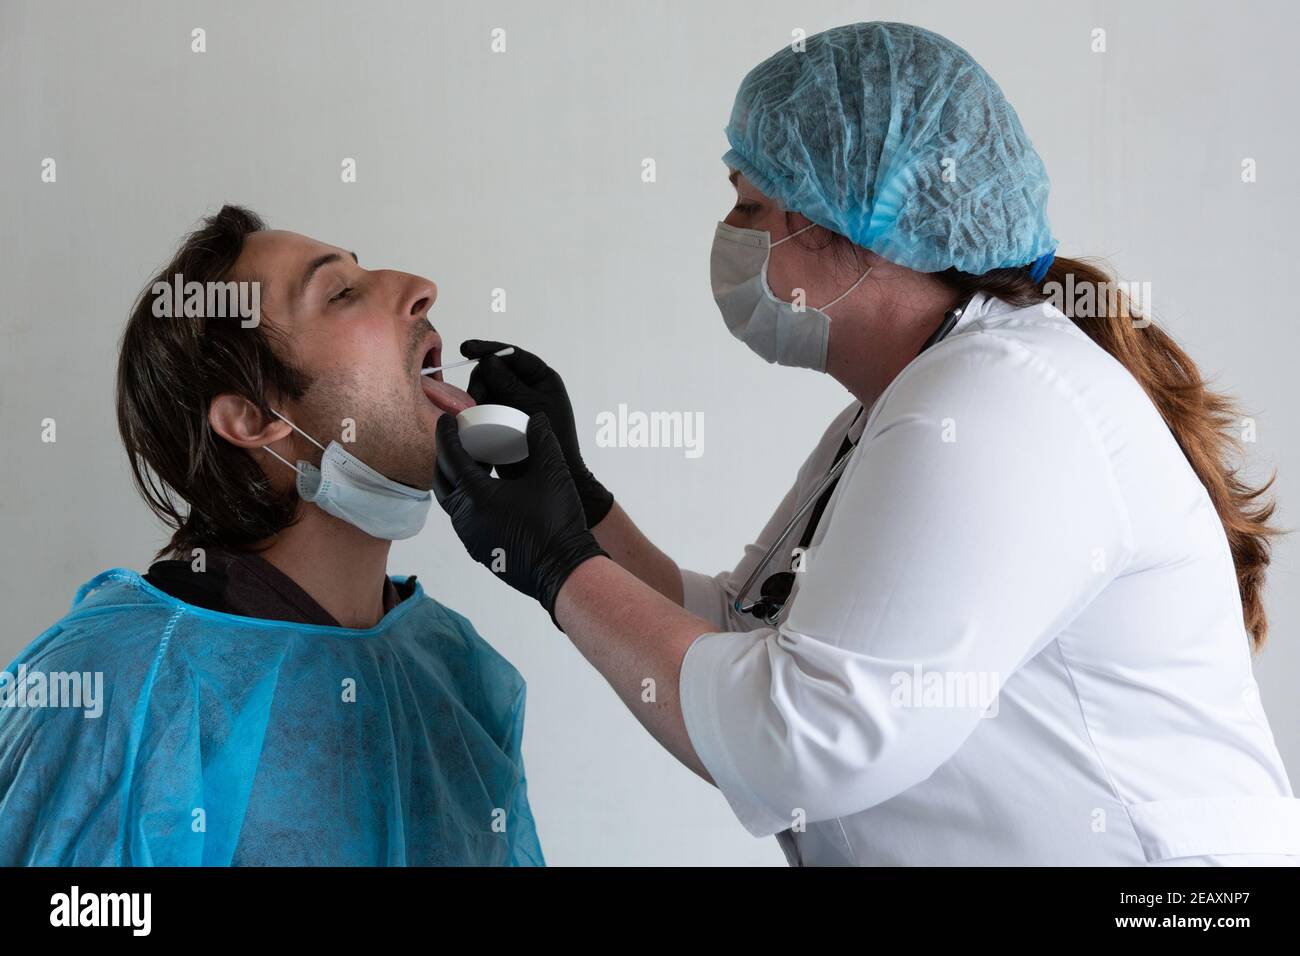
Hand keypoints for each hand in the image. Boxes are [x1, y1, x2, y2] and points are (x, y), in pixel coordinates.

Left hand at [433, 411, 607, 626]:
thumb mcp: (552, 473)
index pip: (450, 456)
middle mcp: (465, 517)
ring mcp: (469, 536)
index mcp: (477, 496)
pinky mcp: (477, 549)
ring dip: (456, 480)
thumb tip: (535, 418)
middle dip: (445, 457)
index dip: (446, 434)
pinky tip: (488, 493)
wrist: (563, 569)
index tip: (448, 420)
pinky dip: (466, 499)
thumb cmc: (556, 522)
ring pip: (450, 501)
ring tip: (478, 465)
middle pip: (441, 480)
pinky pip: (462, 518)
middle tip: (460, 441)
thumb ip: (541, 440)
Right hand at [460, 340, 613, 527]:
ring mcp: (512, 403)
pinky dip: (475, 408)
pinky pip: (483, 406)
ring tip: (475, 408)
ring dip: (476, 394)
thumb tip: (487, 361)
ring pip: (485, 388)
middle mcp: (525, 387)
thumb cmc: (552, 437)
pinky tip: (469, 415)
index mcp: (541, 378)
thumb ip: (509, 382)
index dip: (488, 349)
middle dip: (481, 378)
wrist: (550, 474)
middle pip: (494, 370)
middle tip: (476, 396)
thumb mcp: (530, 405)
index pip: (512, 355)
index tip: (466, 348)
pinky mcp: (501, 419)